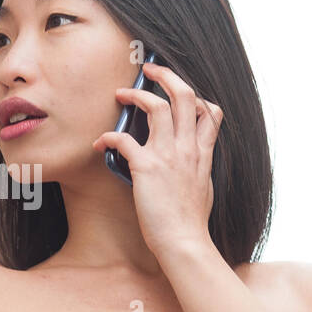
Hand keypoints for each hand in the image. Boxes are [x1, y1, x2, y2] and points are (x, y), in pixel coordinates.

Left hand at [91, 61, 223, 256]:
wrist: (183, 242)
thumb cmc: (190, 222)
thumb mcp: (204, 188)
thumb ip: (197, 168)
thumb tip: (188, 161)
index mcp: (202, 154)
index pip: (210, 112)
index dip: (197, 95)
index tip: (181, 91)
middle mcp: (187, 148)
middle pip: (184, 95)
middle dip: (166, 76)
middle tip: (150, 70)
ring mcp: (168, 155)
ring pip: (156, 107)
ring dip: (136, 95)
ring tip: (121, 94)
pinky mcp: (146, 167)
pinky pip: (123, 139)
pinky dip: (109, 136)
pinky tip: (100, 143)